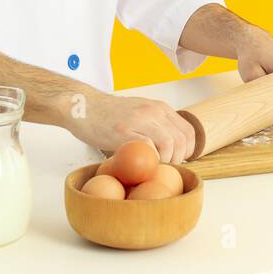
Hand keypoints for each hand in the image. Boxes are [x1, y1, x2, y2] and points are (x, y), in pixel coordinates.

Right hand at [65, 90, 196, 164]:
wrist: (83, 107)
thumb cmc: (109, 115)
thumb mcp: (140, 112)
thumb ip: (156, 125)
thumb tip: (171, 149)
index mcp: (160, 108)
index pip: (189, 130)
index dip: (189, 149)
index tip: (179, 160)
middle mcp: (153, 111)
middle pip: (182, 139)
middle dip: (179, 159)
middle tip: (165, 167)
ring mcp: (139, 120)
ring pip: (169, 143)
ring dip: (165, 161)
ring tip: (152, 166)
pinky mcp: (123, 131)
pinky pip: (147, 147)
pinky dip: (148, 159)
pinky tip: (139, 163)